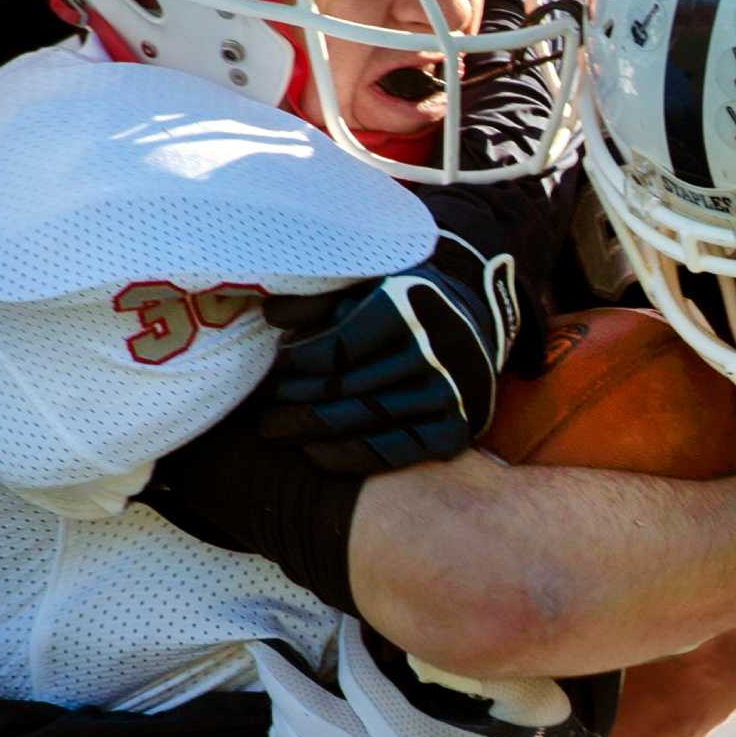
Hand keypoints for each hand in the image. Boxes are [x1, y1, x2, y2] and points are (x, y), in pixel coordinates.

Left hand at [247, 618, 602, 736]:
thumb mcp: (516, 691)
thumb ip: (466, 661)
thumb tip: (409, 638)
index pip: (358, 678)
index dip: (347, 643)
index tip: (343, 620)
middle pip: (308, 717)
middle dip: (280, 678)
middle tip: (260, 649)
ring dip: (281, 718)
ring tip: (278, 689)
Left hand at [259, 234, 527, 471]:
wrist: (471, 331)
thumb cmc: (403, 302)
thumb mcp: (367, 281)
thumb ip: (320, 295)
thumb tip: (272, 315)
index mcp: (408, 307)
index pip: (336, 348)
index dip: (295, 362)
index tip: (274, 366)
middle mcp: (432, 352)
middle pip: (343, 388)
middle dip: (294, 398)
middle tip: (264, 404)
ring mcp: (447, 396)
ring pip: (360, 422)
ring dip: (308, 429)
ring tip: (273, 429)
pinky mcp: (454, 431)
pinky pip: (389, 452)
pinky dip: (345, 456)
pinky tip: (311, 451)